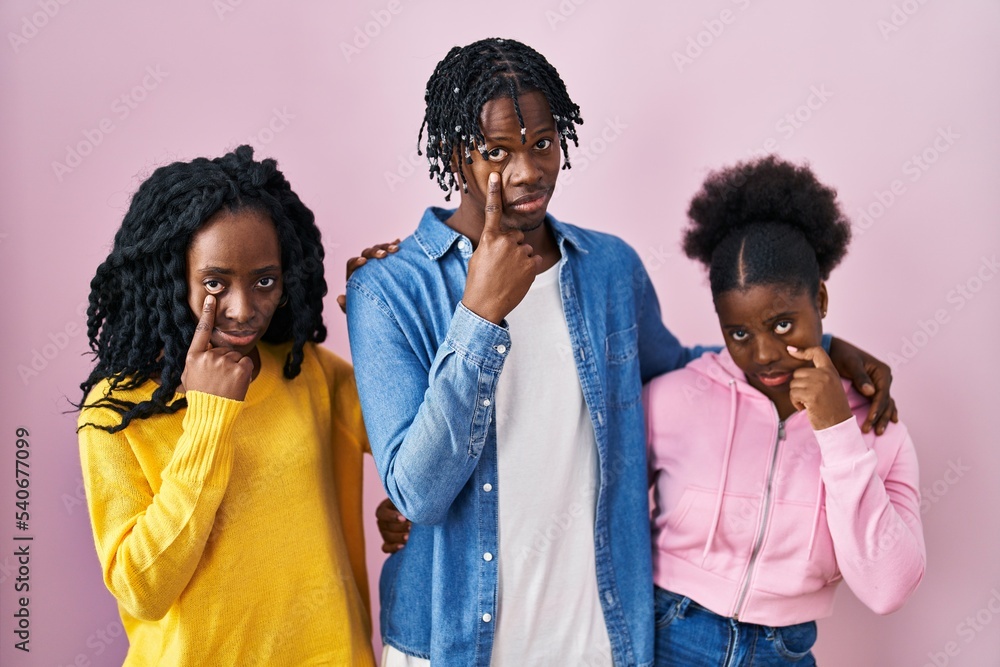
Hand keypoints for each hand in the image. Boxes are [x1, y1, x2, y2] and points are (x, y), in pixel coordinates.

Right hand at [180, 295, 253, 400]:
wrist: (212, 413)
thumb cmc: (200, 396)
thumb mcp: (188, 376)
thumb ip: (195, 361)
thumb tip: (202, 351)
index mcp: (194, 357)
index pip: (201, 331)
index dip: (207, 313)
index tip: (211, 298)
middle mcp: (208, 357)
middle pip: (223, 349)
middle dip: (224, 361)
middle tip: (218, 379)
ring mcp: (224, 363)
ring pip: (235, 356)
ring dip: (234, 368)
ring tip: (225, 383)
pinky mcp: (240, 369)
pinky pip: (246, 362)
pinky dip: (244, 371)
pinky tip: (236, 383)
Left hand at [336, 239, 399, 312]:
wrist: (382, 312)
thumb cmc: (367, 311)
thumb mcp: (357, 311)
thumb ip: (347, 306)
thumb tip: (339, 298)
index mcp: (354, 276)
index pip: (351, 263)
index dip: (356, 262)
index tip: (364, 262)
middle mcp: (365, 267)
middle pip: (366, 253)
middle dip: (374, 252)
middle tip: (384, 255)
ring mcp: (377, 263)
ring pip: (378, 249)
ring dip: (386, 247)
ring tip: (396, 249)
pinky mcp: (388, 262)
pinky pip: (390, 251)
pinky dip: (393, 245)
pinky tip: (399, 242)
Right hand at [376, 498, 409, 552]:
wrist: (416, 517)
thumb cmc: (412, 507)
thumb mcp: (408, 503)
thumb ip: (407, 503)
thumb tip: (411, 504)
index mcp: (384, 509)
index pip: (382, 513)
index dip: (392, 516)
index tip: (404, 518)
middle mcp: (382, 522)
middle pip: (387, 526)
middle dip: (400, 527)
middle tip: (411, 527)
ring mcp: (384, 534)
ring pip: (388, 537)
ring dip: (399, 537)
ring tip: (409, 537)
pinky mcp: (387, 544)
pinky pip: (386, 548)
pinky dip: (393, 548)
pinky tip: (402, 546)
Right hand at [461, 172, 541, 323]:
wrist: (484, 306)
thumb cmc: (478, 281)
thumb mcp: (478, 257)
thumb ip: (492, 243)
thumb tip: (503, 239)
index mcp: (489, 238)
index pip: (493, 210)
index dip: (493, 192)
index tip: (495, 175)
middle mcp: (506, 241)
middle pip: (516, 235)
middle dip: (512, 246)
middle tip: (501, 265)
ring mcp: (520, 253)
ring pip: (525, 249)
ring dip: (520, 259)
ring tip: (507, 275)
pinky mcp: (531, 264)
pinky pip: (534, 260)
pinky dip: (528, 269)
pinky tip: (517, 279)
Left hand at [787, 346, 853, 430]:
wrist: (839, 425)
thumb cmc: (832, 408)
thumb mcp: (831, 386)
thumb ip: (819, 375)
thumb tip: (798, 370)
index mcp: (831, 371)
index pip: (817, 352)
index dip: (802, 350)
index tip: (791, 350)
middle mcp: (825, 375)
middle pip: (798, 372)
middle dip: (798, 386)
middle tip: (810, 397)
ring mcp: (818, 384)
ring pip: (793, 384)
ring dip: (797, 395)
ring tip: (810, 403)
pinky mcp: (811, 395)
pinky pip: (792, 394)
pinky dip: (796, 403)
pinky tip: (806, 408)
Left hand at [827, 337, 897, 433]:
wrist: (833, 350)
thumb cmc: (841, 354)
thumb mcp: (850, 363)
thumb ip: (860, 376)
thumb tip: (871, 392)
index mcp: (882, 372)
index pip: (882, 395)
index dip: (877, 408)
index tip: (870, 420)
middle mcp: (884, 379)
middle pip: (886, 402)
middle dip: (881, 417)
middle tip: (875, 431)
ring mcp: (880, 385)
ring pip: (885, 405)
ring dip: (882, 418)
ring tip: (878, 432)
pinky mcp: (873, 389)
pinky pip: (881, 404)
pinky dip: (882, 414)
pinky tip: (883, 424)